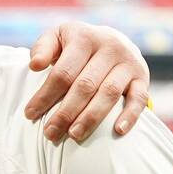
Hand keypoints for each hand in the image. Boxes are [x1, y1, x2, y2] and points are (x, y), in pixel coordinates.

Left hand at [25, 21, 149, 142]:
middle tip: (50, 133)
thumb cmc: (76, 46)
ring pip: (109, 93)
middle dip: (65, 112)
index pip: (63, 72)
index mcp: (85, 37)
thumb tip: (35, 65)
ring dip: (91, 117)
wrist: (113, 40)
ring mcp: (128, 62)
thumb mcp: (58, 38)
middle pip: (85, 85)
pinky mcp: (142, 77)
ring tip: (74, 135)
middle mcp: (109, 47)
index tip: (30, 114)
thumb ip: (43, 48)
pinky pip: (139, 98)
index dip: (45, 95)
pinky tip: (117, 131)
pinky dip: (130, 115)